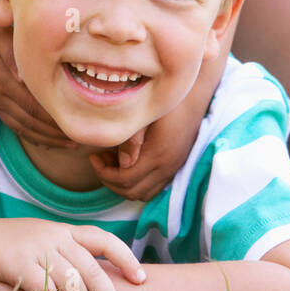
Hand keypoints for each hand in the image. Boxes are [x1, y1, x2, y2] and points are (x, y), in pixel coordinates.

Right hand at [0, 6, 74, 148]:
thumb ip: (12, 54)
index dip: (55, 120)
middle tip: (82, 141)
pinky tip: (47, 139)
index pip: (33, 107)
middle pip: (31, 122)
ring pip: (23, 127)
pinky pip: (13, 124)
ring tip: (69, 144)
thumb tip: (25, 79)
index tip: (77, 125)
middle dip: (56, 134)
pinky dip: (31, 134)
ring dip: (46, 138)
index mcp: (1, 81)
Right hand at [0, 218, 146, 290]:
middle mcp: (53, 234)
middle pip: (92, 265)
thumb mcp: (35, 238)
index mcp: (60, 228)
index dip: (125, 257)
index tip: (141, 277)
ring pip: (72, 281)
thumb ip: (59, 250)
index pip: (103, 238)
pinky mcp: (18, 262)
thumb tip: (85, 274)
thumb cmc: (0, 244)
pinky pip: (46, 290)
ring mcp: (36, 247)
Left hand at [88, 99, 202, 201]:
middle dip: (110, 180)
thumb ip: (132, 139)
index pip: (125, 179)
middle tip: (99, 160)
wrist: (195, 96)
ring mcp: (173, 169)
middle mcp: (166, 167)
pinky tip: (129, 163)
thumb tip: (121, 163)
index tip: (94, 156)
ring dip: (124, 184)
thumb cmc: (168, 101)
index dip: (104, 173)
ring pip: (144, 194)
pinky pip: (154, 188)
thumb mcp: (146, 115)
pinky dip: (138, 184)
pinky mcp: (176, 166)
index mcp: (157, 154)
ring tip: (112, 162)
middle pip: (132, 192)